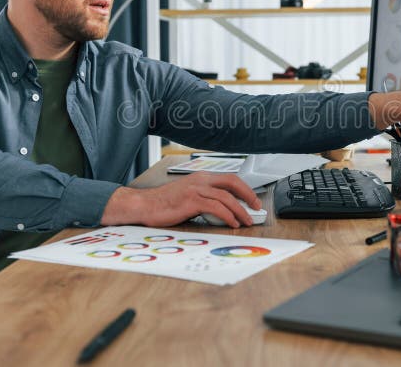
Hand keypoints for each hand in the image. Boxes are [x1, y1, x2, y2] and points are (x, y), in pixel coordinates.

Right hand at [100, 172, 261, 227]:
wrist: (144, 205)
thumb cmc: (164, 203)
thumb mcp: (187, 196)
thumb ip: (204, 199)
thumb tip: (222, 210)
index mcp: (200, 178)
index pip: (229, 179)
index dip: (244, 188)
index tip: (252, 200)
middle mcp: (200, 180)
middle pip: (232, 183)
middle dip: (248, 195)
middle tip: (256, 207)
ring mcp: (196, 189)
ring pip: (226, 197)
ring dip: (240, 210)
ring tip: (246, 220)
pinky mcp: (191, 200)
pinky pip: (216, 207)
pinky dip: (228, 215)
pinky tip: (232, 223)